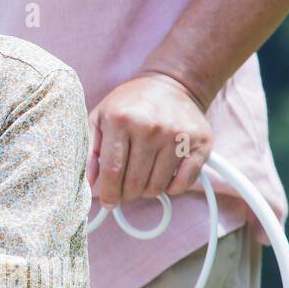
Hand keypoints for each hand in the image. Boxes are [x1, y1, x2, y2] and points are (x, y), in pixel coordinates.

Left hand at [86, 72, 212, 207]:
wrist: (169, 84)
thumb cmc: (129, 104)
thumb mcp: (100, 117)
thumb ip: (90, 148)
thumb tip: (88, 182)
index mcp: (121, 120)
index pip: (112, 170)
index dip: (109, 193)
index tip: (107, 203)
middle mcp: (150, 128)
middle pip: (134, 182)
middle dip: (126, 195)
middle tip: (124, 193)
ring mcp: (177, 136)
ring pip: (157, 186)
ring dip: (147, 192)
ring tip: (141, 181)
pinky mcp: (200, 143)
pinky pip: (183, 183)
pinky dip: (171, 189)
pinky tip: (162, 179)